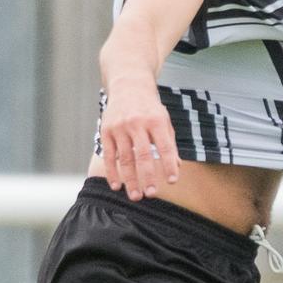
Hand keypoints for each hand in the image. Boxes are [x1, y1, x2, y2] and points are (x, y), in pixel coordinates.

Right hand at [99, 78, 179, 199]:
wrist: (128, 86)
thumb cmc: (150, 109)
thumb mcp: (164, 121)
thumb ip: (169, 144)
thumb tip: (176, 168)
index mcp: (156, 121)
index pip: (164, 146)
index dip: (168, 164)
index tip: (172, 181)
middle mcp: (137, 123)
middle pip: (143, 155)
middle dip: (148, 177)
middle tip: (151, 194)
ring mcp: (120, 127)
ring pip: (125, 158)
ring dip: (130, 180)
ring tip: (136, 196)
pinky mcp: (106, 130)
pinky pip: (109, 155)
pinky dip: (112, 172)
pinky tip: (117, 186)